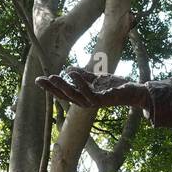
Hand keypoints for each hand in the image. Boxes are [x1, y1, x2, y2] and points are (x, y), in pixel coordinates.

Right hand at [35, 67, 149, 109]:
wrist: (133, 91)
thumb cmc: (115, 86)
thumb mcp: (96, 79)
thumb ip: (84, 75)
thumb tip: (68, 69)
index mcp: (83, 96)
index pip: (63, 93)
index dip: (51, 88)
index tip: (38, 80)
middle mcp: (86, 102)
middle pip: (65, 96)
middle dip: (53, 88)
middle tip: (41, 80)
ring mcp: (94, 102)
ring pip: (75, 96)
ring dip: (63, 86)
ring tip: (54, 76)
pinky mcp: (103, 100)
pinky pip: (89, 93)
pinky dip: (81, 84)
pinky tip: (74, 74)